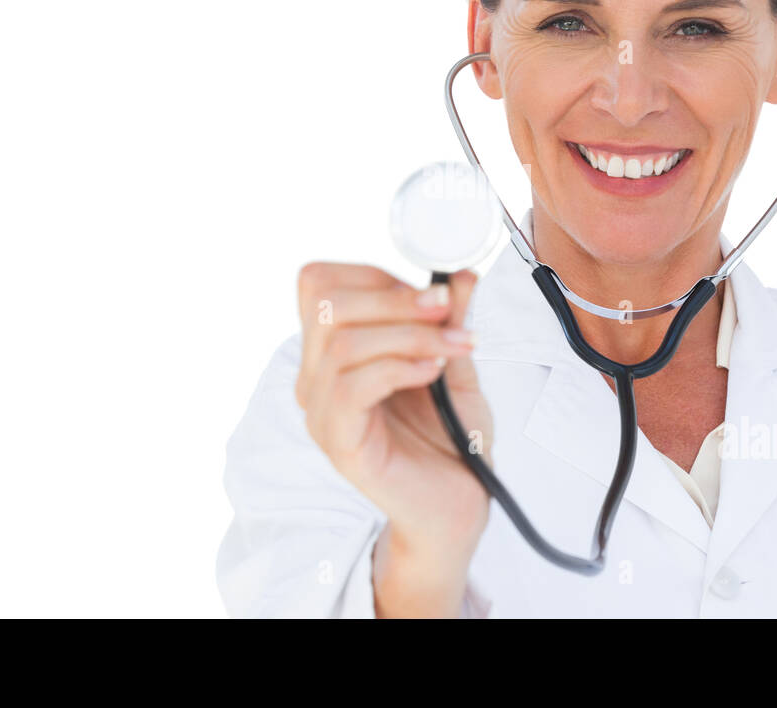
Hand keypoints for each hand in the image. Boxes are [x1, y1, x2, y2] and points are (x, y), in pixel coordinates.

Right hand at [294, 263, 491, 568]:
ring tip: (454, 347)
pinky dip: (400, 367)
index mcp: (332, 351)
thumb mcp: (454, 361)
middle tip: (446, 310)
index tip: (432, 292)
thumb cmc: (451, 436)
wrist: (459, 502)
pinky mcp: (339, 443)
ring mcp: (321, 412)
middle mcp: (316, 378)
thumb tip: (460, 273)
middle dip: (395, 298)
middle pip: (327, 304)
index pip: (319, 284)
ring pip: (343, 342)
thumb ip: (449, 319)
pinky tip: (433, 373)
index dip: (374, 274)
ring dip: (410, 334)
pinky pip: (353, 386)